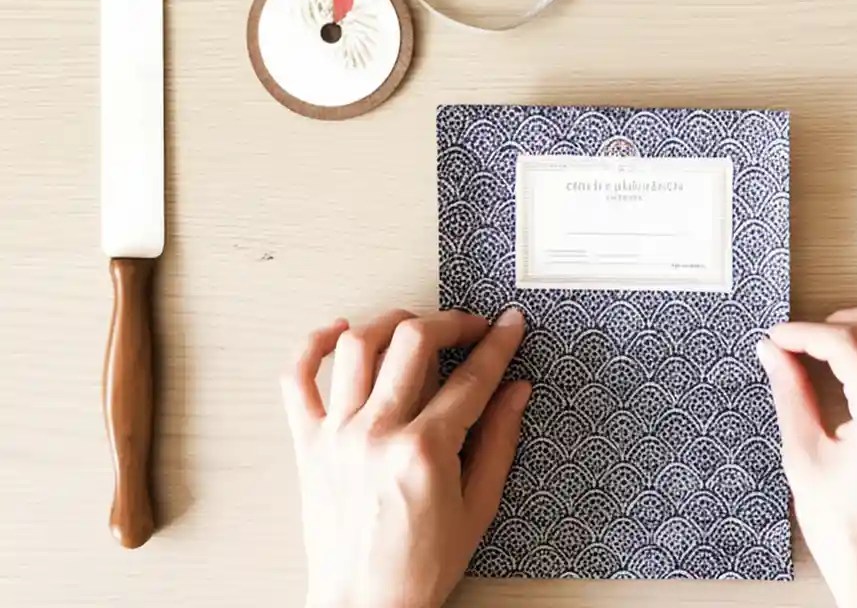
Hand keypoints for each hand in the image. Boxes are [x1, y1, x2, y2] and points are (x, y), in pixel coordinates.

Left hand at [280, 308, 530, 607]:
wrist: (365, 606)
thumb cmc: (419, 567)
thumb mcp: (477, 507)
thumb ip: (499, 441)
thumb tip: (515, 392)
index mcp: (423, 452)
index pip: (471, 378)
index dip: (498, 344)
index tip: (509, 326)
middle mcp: (376, 434)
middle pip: (413, 342)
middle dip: (451, 322)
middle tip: (469, 327)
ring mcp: (336, 435)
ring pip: (357, 345)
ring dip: (391, 322)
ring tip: (414, 327)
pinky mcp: (307, 444)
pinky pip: (297, 379)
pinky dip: (313, 344)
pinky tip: (339, 332)